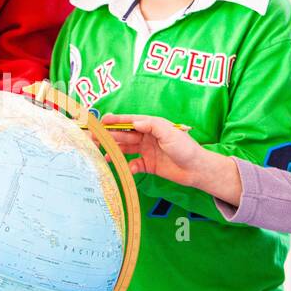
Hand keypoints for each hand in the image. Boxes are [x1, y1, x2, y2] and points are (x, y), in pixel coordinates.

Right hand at [101, 114, 242, 204]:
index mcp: (151, 126)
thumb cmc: (185, 148)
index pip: (130, 122)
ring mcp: (147, 151)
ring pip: (125, 150)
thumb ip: (152, 125)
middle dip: (109, 137)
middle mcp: (147, 137)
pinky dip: (127, 167)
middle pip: (124, 136)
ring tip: (101, 155)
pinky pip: (133, 165)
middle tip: (94, 139)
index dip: (115, 121)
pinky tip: (124, 169)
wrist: (197, 170)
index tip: (101, 121)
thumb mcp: (170, 133)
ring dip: (114, 152)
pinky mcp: (148, 165)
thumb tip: (135, 122)